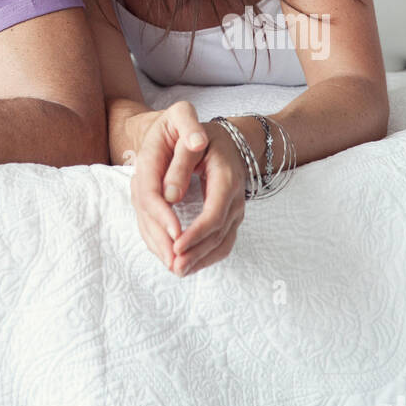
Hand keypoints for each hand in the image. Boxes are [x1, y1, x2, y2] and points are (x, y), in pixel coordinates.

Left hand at [127, 100, 245, 276]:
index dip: (196, 233)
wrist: (229, 138)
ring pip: (222, 244)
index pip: (214, 215)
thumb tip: (169, 195)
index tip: (176, 244)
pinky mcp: (230, 218)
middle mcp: (235, 198)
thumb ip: (180, 163)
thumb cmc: (204, 136)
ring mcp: (235, 211)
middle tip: (173, 266)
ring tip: (177, 270)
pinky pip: (223, 243)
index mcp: (227, 178)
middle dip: (195, 253)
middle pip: (218, 235)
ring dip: (200, 260)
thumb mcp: (191, 139)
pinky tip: (189, 264)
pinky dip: (207, 257)